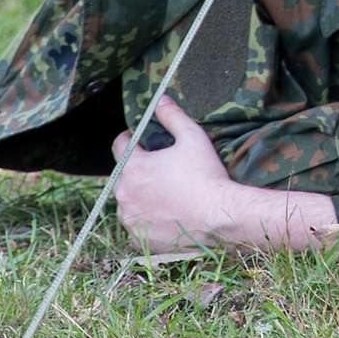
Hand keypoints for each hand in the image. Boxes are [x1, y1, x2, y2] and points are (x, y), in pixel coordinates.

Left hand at [109, 97, 244, 250]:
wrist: (219, 217)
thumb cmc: (206, 175)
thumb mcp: (192, 137)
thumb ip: (172, 116)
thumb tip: (160, 100)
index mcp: (133, 167)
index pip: (119, 145)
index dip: (132, 139)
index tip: (144, 141)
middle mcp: (124, 193)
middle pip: (124, 174)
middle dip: (138, 169)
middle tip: (162, 170)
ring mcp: (130, 218)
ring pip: (128, 200)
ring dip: (139, 194)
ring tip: (165, 193)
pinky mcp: (138, 237)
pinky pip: (136, 223)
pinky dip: (145, 217)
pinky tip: (165, 213)